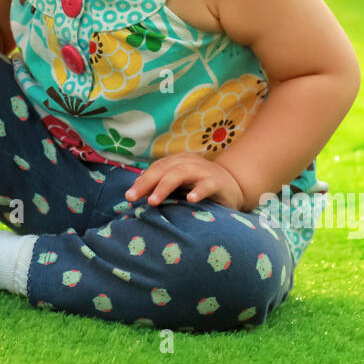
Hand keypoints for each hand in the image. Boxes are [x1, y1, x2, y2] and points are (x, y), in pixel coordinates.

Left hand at [124, 152, 245, 211]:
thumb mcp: (179, 186)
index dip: (141, 181)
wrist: (234, 187)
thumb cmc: (200, 187)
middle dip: (146, 183)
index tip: (129, 196)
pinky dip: (198, 191)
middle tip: (132, 197)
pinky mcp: (217, 182)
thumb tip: (139, 194)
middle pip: (163, 169)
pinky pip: (207, 185)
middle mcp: (188, 163)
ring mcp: (203, 171)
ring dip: (165, 187)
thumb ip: (162, 187)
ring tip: (154, 201)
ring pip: (180, 174)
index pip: (155, 169)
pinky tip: (190, 200)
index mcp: (177, 162)